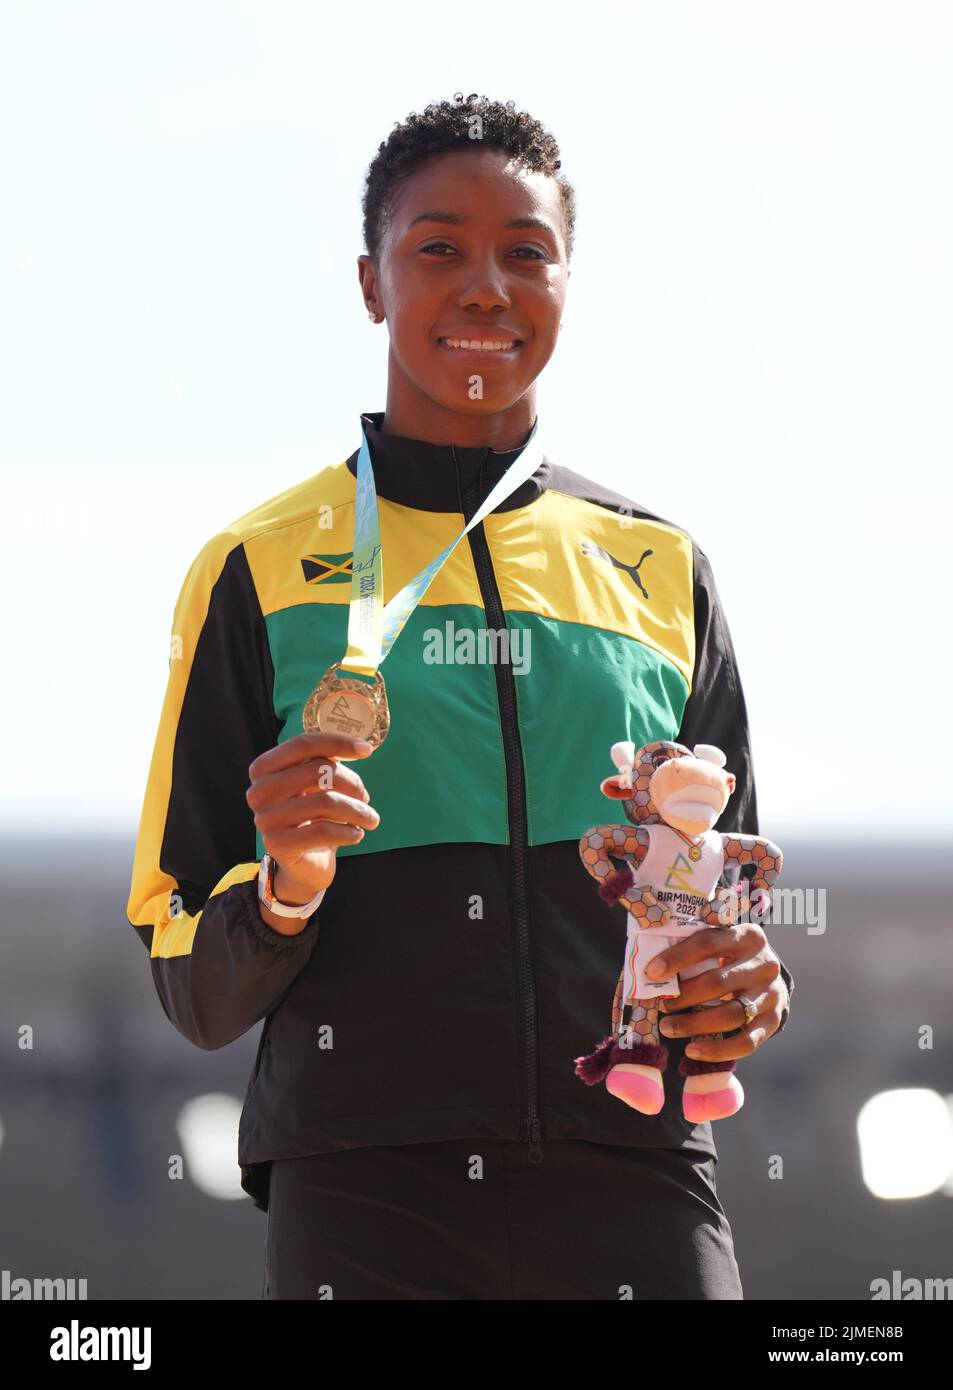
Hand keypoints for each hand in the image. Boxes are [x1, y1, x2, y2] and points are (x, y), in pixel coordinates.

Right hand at [246, 731, 380, 902]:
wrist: (304, 863)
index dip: (337, 742)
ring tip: (371, 819)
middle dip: (352, 782)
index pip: (303, 744)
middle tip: (365, 797)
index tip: (367, 749)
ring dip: (357, 810)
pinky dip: (348, 832)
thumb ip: (328, 762)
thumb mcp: (317, 785)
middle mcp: (258, 791)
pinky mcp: (277, 844)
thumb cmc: (312, 816)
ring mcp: (265, 818)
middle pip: (318, 771)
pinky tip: (357, 834)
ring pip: (325, 802)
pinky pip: (323, 831)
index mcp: (264, 768)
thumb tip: (361, 747)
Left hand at [648, 923, 788, 1061]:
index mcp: (747, 936)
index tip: (652, 972)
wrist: (768, 974)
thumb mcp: (721, 942)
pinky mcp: (773, 1021)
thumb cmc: (732, 956)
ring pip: (730, 1014)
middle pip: (717, 982)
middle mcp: (764, 964)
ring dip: (694, 1025)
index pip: (707, 943)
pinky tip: (692, 1050)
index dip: (677, 957)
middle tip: (661, 1005)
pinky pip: (746, 1042)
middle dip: (683, 996)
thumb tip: (651, 970)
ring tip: (668, 1028)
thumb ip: (694, 949)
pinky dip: (717, 1050)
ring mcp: (771, 994)